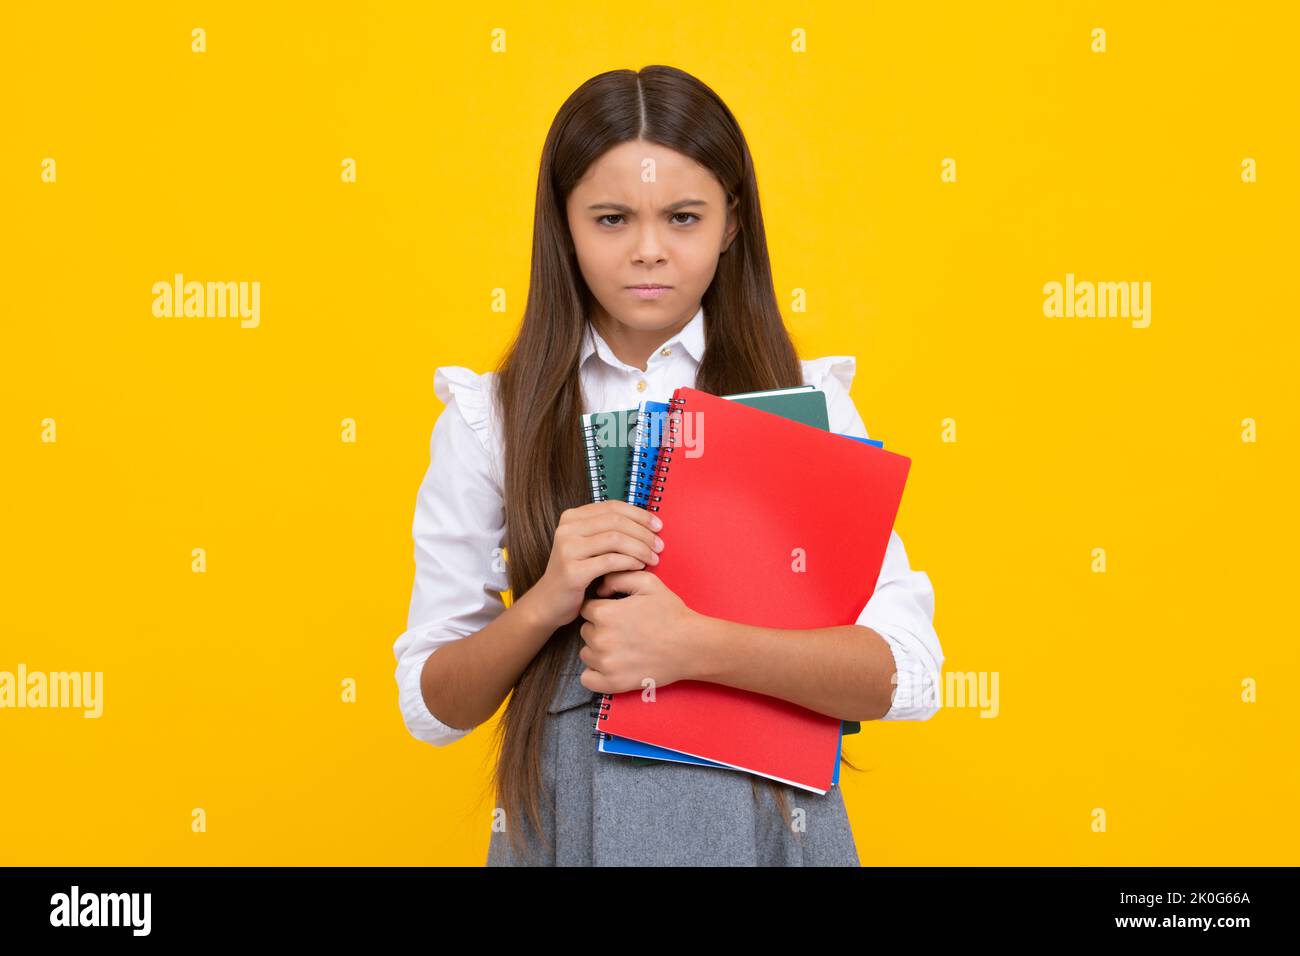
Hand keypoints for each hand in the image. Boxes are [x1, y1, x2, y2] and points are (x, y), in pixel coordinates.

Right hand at [527, 501, 663, 632]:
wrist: (549, 602)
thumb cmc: (576, 573)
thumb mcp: (588, 545)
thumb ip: (608, 530)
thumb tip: (647, 523)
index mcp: (572, 517)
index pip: (613, 507)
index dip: (639, 514)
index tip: (658, 525)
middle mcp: (567, 529)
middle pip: (616, 521)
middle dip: (643, 532)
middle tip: (660, 545)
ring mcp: (568, 549)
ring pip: (615, 539)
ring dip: (640, 548)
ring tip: (653, 558)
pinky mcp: (573, 571)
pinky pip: (610, 561)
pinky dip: (630, 562)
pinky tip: (639, 567)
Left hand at [577, 570, 702, 695]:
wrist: (691, 646)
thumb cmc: (671, 614)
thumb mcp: (648, 583)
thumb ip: (618, 577)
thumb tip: (599, 589)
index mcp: (604, 613)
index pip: (587, 609)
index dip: (601, 608)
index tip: (616, 613)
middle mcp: (601, 638)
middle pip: (586, 631)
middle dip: (599, 629)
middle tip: (623, 630)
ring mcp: (606, 663)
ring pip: (587, 653)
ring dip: (598, 650)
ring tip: (622, 647)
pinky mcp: (613, 683)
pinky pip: (588, 679)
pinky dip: (595, 674)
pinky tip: (612, 666)